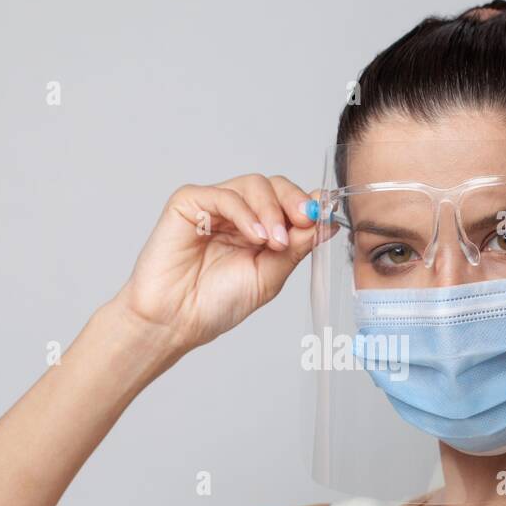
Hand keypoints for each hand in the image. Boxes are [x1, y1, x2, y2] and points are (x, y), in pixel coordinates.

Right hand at [116, 174, 317, 350]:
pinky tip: (255, 235)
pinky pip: (223, 195)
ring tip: (274, 242)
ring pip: (252, 185)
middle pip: (273, 186)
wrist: (176, 320)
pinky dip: (244, 212)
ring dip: (270, 211)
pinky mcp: (188, 203)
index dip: (307, 205)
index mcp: (257, 228)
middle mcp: (237, 213)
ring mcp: (212, 205)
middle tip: (303, 222)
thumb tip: (328, 223)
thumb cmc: (216, 303)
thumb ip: (296, 247)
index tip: (323, 217)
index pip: (287, 201)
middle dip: (293, 202)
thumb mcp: (269, 275)